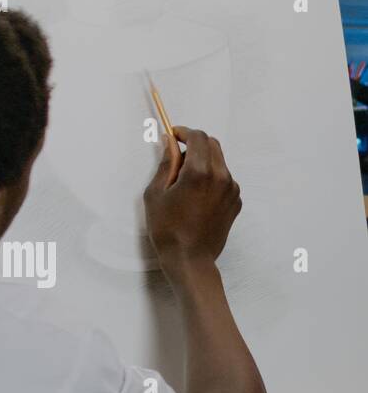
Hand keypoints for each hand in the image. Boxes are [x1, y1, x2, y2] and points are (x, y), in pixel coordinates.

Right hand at [144, 127, 241, 272]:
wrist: (189, 260)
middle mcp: (221, 176)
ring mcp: (232, 190)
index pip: (197, 137)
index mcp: (199, 172)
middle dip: (195, 144)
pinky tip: (198, 196)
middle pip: (212, 144)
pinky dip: (212, 178)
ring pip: (220, 161)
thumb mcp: (156, 194)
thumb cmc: (167, 229)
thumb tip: (170, 143)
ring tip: (186, 181)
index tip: (174, 136)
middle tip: (179, 157)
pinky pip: (225, 180)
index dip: (184, 132)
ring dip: (204, 161)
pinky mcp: (236, 202)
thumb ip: (166, 164)